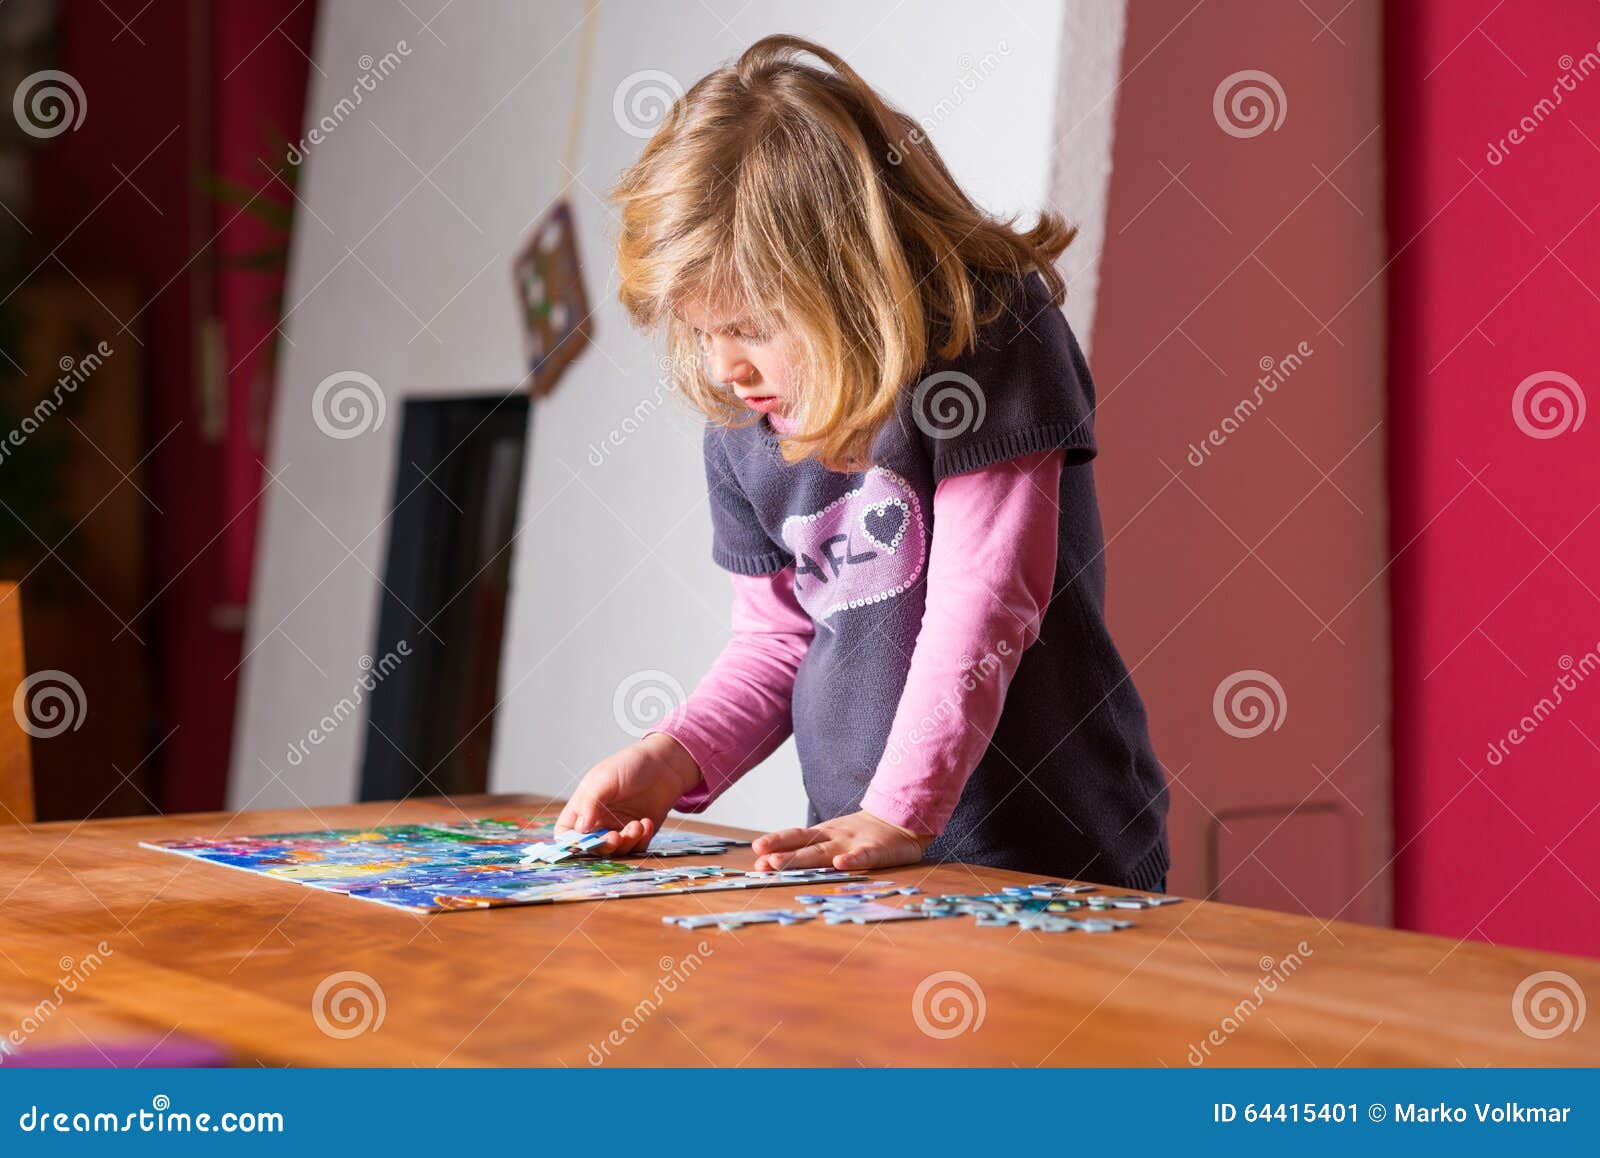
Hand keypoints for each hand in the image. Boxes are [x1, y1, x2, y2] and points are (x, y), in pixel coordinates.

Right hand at [556, 733, 702, 855]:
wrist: (665, 764)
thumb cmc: (631, 764)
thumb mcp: (605, 779)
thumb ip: (590, 803)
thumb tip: (580, 829)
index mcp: (584, 806)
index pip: (566, 832)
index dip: (569, 843)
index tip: (582, 844)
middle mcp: (599, 820)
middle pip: (591, 847)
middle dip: (603, 846)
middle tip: (616, 837)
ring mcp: (619, 827)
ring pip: (615, 851)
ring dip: (626, 842)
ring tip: (637, 825)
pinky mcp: (639, 833)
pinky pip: (636, 848)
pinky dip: (641, 840)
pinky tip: (647, 823)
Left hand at [751, 810, 931, 871]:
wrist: (901, 820)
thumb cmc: (861, 834)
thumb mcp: (832, 838)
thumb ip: (805, 850)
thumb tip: (767, 862)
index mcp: (823, 835)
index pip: (795, 837)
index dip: (776, 843)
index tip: (756, 853)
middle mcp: (834, 837)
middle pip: (805, 846)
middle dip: (783, 854)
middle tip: (763, 863)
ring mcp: (854, 843)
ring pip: (826, 852)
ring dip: (803, 858)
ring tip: (781, 863)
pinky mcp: (877, 850)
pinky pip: (864, 856)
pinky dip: (852, 859)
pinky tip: (841, 865)